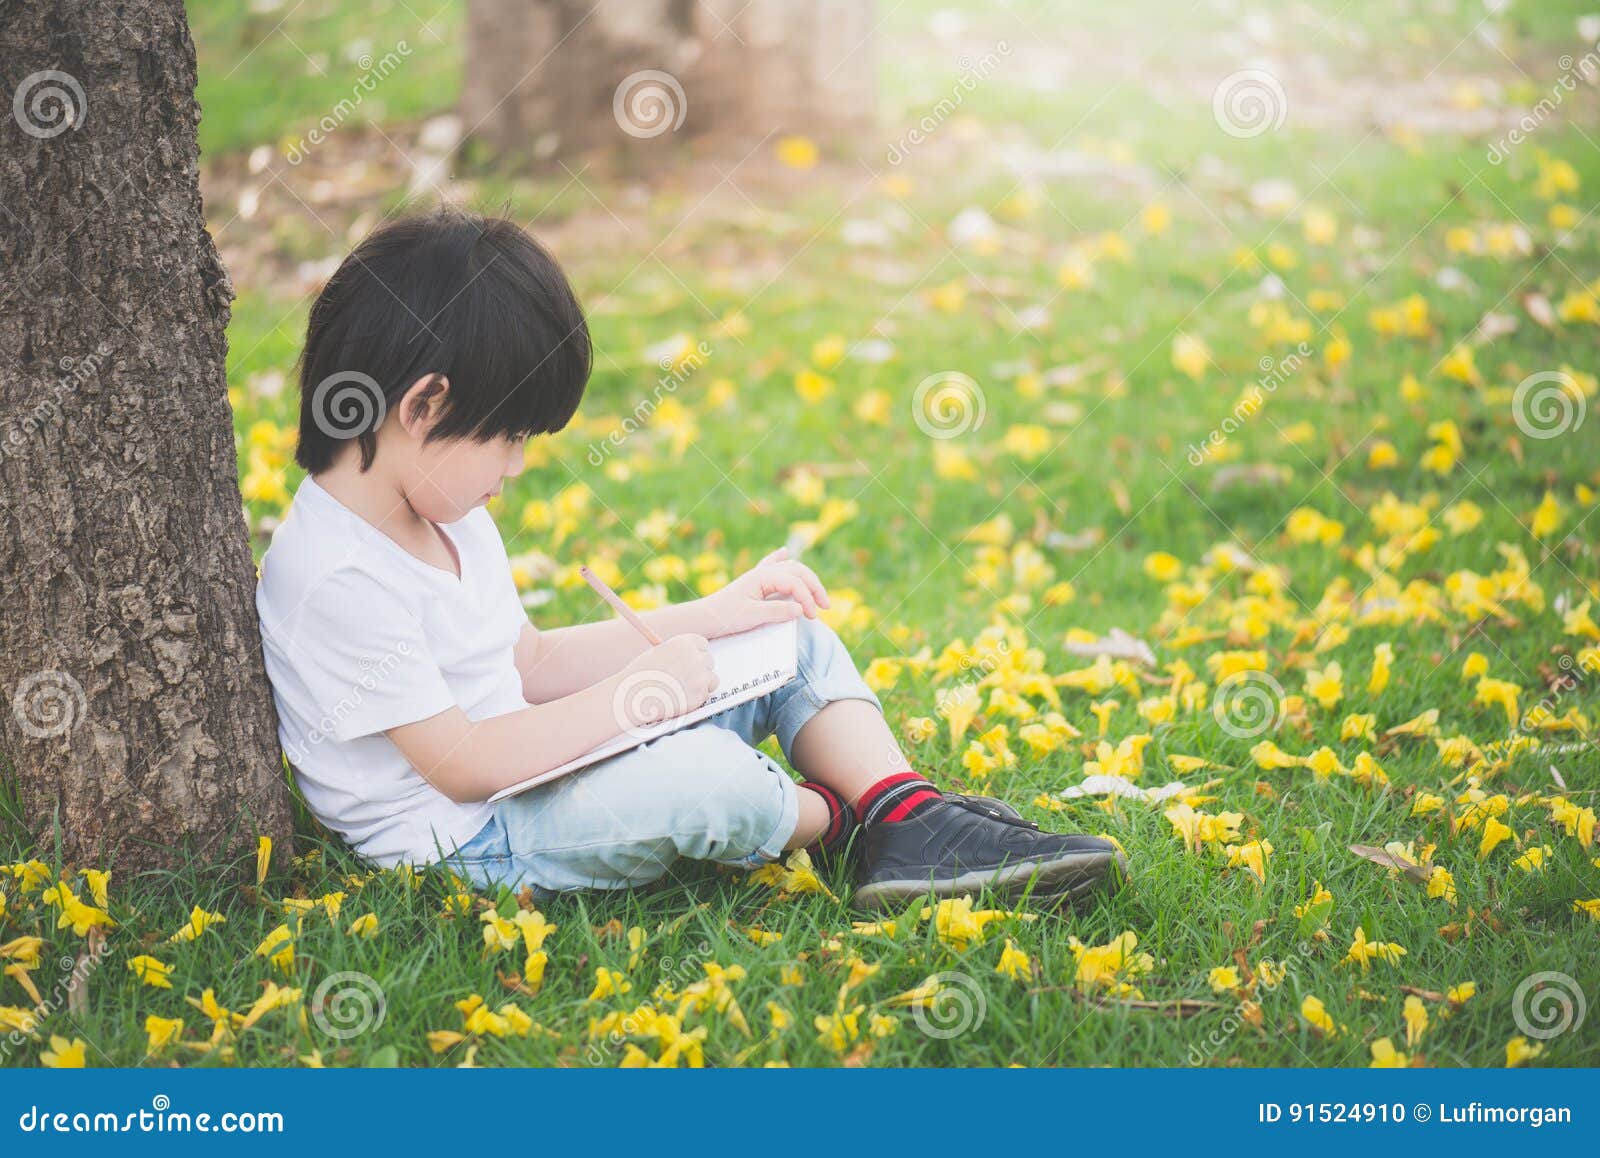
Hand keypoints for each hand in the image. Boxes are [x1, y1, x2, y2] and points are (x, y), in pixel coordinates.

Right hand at [616, 633, 716, 725]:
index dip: (697, 654)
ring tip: (682, 690)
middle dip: (700, 669)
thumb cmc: (640, 675)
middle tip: (686, 678)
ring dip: (702, 684)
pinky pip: (704, 696)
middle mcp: (695, 658)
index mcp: (684, 643)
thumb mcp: (658, 653)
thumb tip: (692, 657)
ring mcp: (699, 678)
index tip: (692, 661)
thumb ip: (678, 654)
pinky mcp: (699, 696)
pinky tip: (679, 699)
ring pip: (712, 680)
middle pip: (709, 661)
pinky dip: (695, 699)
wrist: (634, 696)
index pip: (703, 645)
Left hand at [699, 546, 830, 635]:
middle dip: (814, 587)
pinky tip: (784, 552)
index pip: (795, 582)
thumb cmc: (726, 616)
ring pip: (790, 568)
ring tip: (817, 594)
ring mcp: (759, 575)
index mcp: (763, 576)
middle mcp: (763, 571)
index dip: (808, 598)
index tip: (813, 616)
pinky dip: (780, 559)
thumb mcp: (752, 616)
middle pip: (798, 571)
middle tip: (825, 607)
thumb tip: (801, 609)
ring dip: (806, 579)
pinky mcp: (755, 582)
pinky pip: (771, 565)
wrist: (705, 617)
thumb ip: (777, 612)